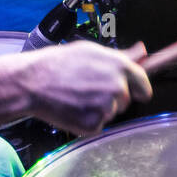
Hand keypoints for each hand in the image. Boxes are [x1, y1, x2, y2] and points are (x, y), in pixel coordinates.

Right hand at [18, 41, 151, 134]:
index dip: (135, 89)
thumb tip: (142, 51)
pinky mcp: (94, 125)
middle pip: (126, 101)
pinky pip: (97, 125)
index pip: (144, 86)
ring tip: (77, 96)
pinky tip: (72, 108)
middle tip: (88, 89)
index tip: (128, 91)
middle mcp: (117, 88)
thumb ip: (121, 55)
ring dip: (98, 109)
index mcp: (120, 67)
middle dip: (112, 98)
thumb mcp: (91, 51)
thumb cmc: (58, 63)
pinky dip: (86, 120)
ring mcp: (106, 108)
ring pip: (111, 113)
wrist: (33, 82)